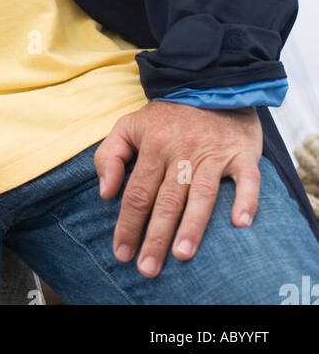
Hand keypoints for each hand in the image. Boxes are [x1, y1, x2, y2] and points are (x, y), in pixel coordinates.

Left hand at [94, 101, 262, 277]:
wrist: (211, 85)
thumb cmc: (167, 116)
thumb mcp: (130, 125)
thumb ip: (110, 155)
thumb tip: (105, 192)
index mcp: (154, 145)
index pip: (137, 192)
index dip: (128, 224)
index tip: (121, 252)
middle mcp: (182, 151)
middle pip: (166, 199)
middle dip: (156, 236)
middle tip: (148, 267)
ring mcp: (213, 153)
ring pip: (202, 193)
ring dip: (192, 225)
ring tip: (182, 254)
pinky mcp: (242, 153)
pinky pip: (247, 179)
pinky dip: (246, 200)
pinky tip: (240, 223)